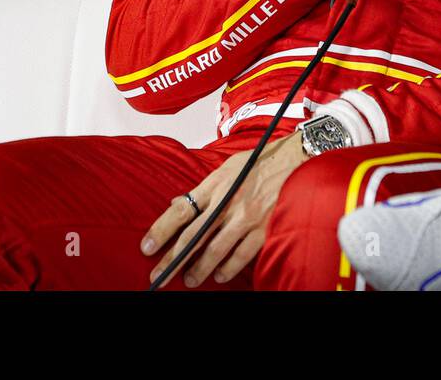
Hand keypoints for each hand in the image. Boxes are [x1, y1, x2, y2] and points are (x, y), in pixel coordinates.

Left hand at [142, 131, 308, 287]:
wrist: (293, 160)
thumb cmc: (258, 162)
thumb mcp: (225, 168)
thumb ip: (203, 189)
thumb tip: (179, 204)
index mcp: (215, 185)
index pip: (181, 209)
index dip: (161, 230)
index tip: (147, 246)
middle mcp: (228, 202)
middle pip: (194, 235)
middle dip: (173, 258)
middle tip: (159, 275)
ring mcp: (246, 217)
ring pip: (216, 250)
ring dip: (199, 269)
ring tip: (189, 279)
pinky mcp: (263, 229)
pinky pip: (242, 255)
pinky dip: (228, 268)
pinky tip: (219, 276)